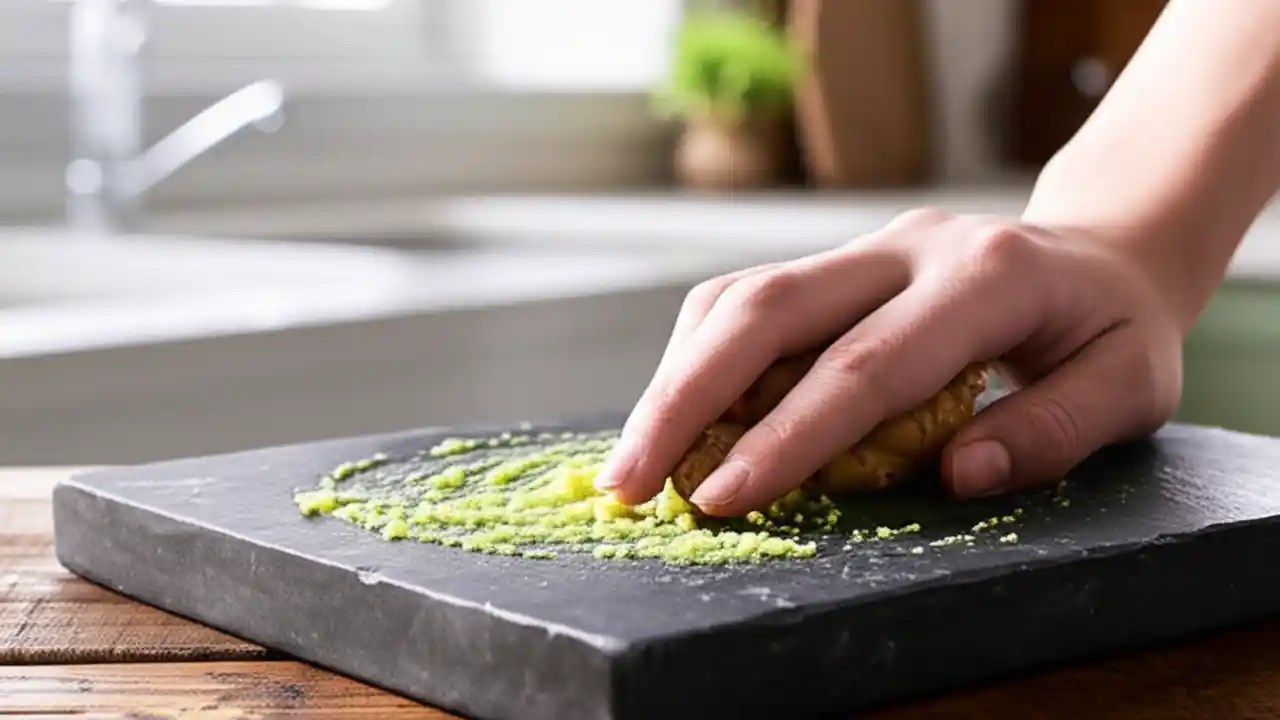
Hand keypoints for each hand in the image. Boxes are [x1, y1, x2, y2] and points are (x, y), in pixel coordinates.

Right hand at [595, 209, 1184, 515]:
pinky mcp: (833, 263)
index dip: (789, 435)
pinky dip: (700, 362)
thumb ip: (1053, 428)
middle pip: (768, 310)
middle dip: (685, 397)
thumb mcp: (1130, 384)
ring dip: (676, 379)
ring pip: (740, 296)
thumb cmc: (1111, 331)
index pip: (867, 364)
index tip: (725, 498)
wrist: (1096, 251)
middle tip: (628, 482)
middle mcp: (908, 246)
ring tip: (636, 460)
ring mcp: (863, 246)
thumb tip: (956, 474)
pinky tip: (680, 418)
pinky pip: (746, 302)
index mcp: (987, 278)